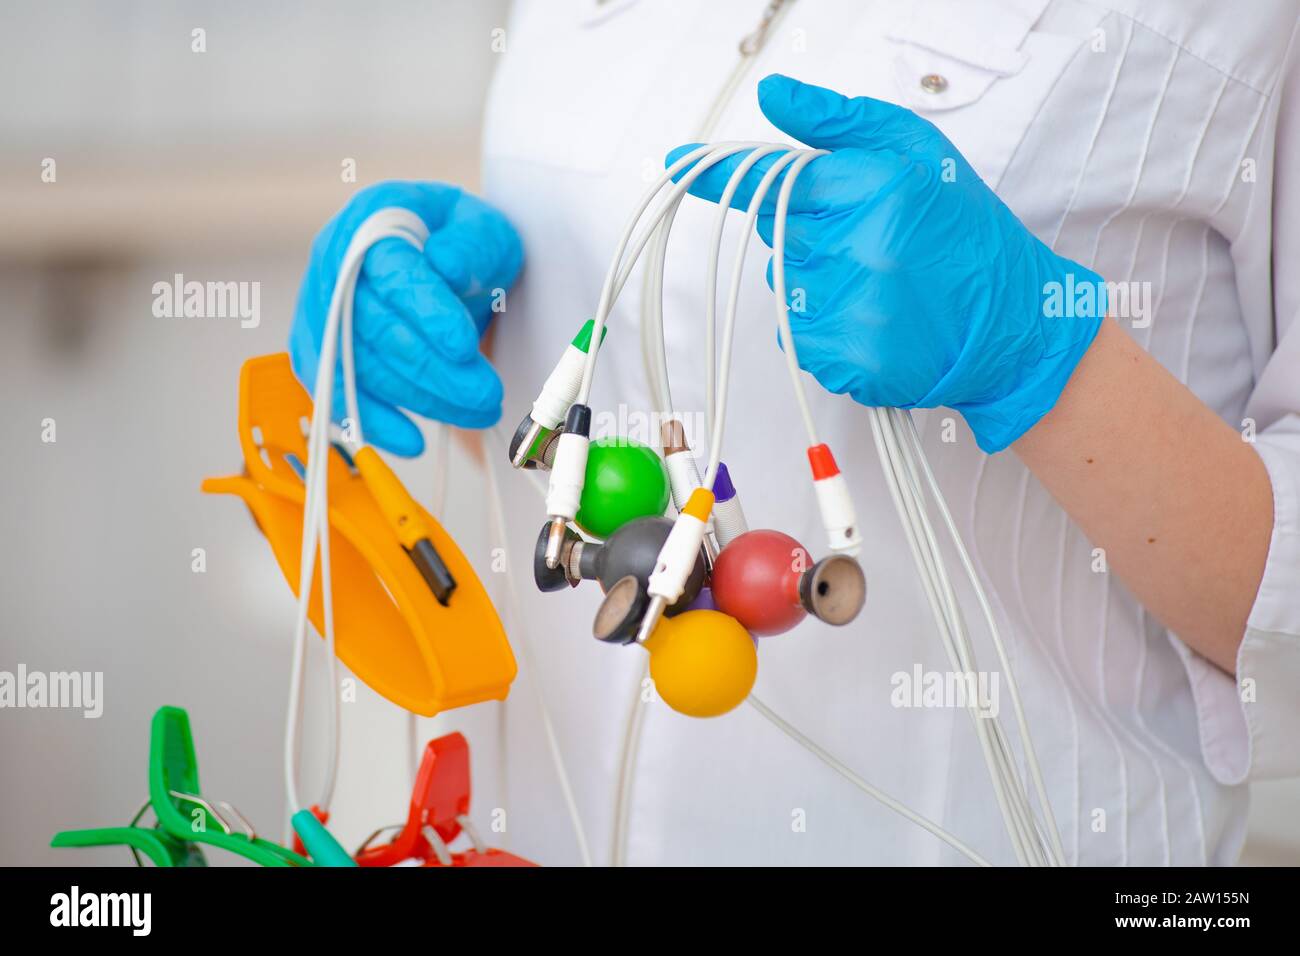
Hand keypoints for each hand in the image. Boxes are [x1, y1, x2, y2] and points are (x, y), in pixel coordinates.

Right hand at [290, 180, 522, 455]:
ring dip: (418, 398)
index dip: (426, 310)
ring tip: (474, 412)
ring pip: (358, 365)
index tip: (464, 346)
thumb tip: (444, 264)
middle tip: (485, 395)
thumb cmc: (462, 245)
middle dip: (434, 368)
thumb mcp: (485, 230)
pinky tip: (412, 441)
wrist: (442, 262)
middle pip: (373, 325)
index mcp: (374, 218)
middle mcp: (334, 259)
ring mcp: (320, 305)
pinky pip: (332, 391)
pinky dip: (371, 421)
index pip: (392, 269)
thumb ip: (472, 244)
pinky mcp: (320, 347)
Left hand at [667, 74, 1105, 452]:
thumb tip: (771, 96)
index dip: (729, 176)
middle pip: (777, 236)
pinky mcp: (847, 359)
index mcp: (873, 188)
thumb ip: (838, 121)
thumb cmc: (963, 232)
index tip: (677, 165)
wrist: (1012, 323)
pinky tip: (872, 321)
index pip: (774, 181)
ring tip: (878, 285)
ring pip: (784, 288)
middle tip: (868, 242)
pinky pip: (799, 336)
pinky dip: (824, 331)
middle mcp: (857, 248)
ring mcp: (850, 308)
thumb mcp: (915, 151)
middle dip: (809, 235)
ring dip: (815, 284)